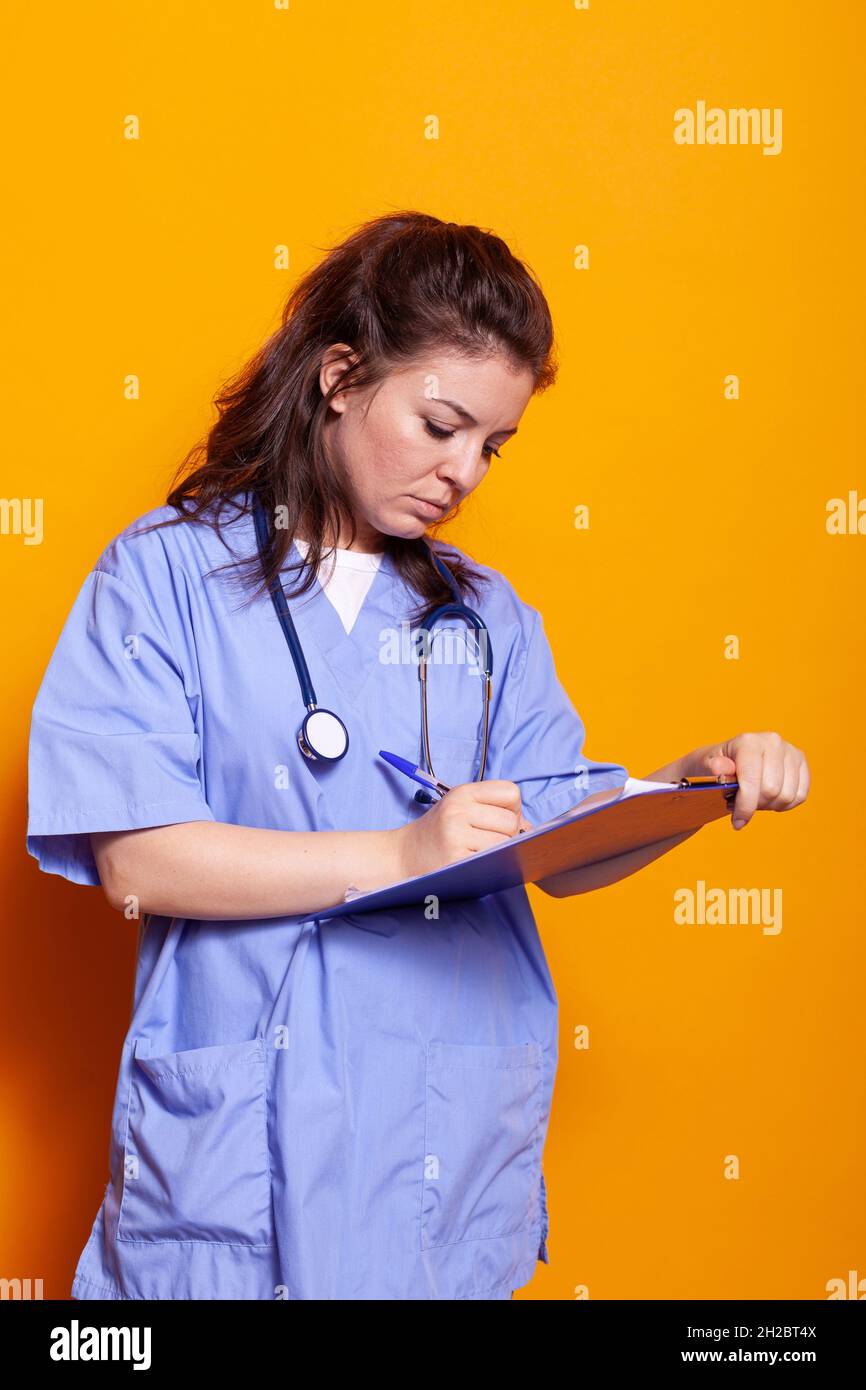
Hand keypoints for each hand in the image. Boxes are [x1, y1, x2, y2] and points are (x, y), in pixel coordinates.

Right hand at [393, 780, 531, 879]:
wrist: (402, 855)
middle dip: (508, 834)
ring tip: (480, 852)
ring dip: (499, 851)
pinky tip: (476, 863)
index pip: (510, 792)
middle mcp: (459, 810)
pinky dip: (489, 864)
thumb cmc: (437, 832)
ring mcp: (456, 834)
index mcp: (462, 793)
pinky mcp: (455, 858)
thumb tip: (531, 828)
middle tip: (488, 841)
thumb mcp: (460, 808)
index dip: (512, 808)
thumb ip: (493, 810)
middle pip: (511, 821)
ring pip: (504, 842)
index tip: (499, 820)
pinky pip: (491, 860)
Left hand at [696, 732, 809, 830]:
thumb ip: (711, 768)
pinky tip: (769, 798)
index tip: (737, 822)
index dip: (745, 806)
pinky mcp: (801, 763)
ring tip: (755, 799)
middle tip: (743, 804)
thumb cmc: (715, 766)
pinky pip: (800, 795)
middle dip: (755, 805)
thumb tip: (721, 768)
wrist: (728, 760)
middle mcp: (772, 742)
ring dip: (769, 806)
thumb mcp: (704, 766)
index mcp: (747, 742)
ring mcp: (789, 751)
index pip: (752, 779)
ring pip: (787, 795)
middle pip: (771, 791)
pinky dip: (784, 804)